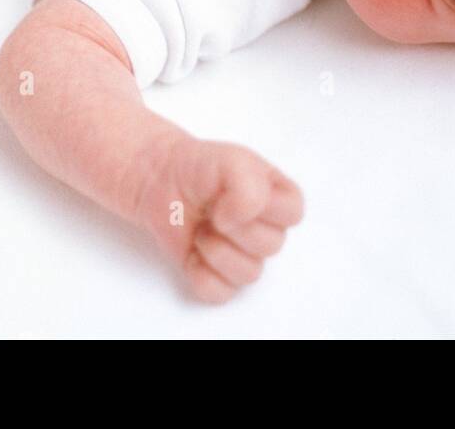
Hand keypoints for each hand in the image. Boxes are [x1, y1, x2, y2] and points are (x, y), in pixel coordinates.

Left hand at [131, 134, 304, 302]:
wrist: (160, 179)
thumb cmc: (199, 168)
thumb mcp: (232, 161)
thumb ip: (251, 189)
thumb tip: (242, 222)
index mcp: (276, 196)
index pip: (294, 213)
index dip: (265, 208)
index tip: (233, 195)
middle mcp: (265, 228)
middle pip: (272, 246)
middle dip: (236, 227)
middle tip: (212, 210)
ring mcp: (242, 254)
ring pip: (249, 274)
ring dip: (218, 250)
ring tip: (201, 228)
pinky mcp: (217, 277)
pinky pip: (220, 292)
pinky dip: (201, 273)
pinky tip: (193, 252)